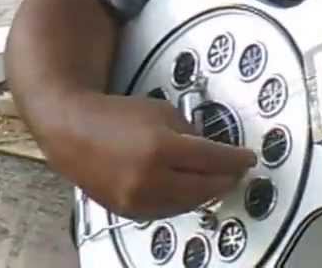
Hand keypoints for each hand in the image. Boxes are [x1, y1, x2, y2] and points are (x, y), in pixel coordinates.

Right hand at [40, 91, 257, 220]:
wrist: (73, 132)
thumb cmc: (115, 116)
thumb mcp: (162, 111)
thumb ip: (190, 131)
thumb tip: (211, 149)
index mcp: (161, 148)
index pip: (213, 159)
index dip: (236, 160)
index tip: (248, 159)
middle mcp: (149, 179)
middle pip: (206, 187)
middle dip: (226, 179)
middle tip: (236, 171)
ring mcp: (137, 199)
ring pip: (188, 203)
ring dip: (206, 191)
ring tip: (216, 179)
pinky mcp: (129, 211)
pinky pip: (167, 209)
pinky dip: (183, 199)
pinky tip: (189, 188)